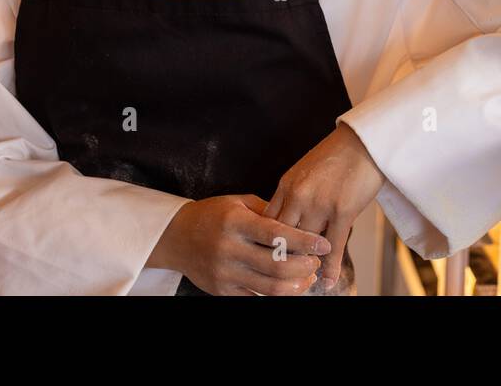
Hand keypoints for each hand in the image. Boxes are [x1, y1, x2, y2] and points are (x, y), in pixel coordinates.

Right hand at [148, 194, 331, 294]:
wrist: (176, 237)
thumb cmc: (213, 215)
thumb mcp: (238, 202)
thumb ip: (268, 211)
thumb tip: (301, 219)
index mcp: (236, 222)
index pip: (277, 234)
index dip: (305, 242)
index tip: (323, 244)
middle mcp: (229, 248)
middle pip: (277, 266)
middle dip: (305, 266)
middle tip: (317, 261)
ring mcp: (225, 273)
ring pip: (270, 288)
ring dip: (296, 285)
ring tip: (308, 276)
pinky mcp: (222, 290)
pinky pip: (255, 298)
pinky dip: (278, 295)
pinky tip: (290, 286)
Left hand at [264, 123, 384, 290]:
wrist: (364, 141)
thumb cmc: (337, 154)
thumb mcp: (305, 170)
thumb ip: (293, 194)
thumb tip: (286, 218)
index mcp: (286, 185)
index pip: (267, 223)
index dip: (267, 245)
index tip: (267, 261)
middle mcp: (298, 196)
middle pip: (281, 237)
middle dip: (281, 260)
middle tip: (281, 278)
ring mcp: (319, 204)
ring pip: (304, 245)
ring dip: (304, 265)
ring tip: (304, 282)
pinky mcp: (342, 211)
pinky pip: (332, 247)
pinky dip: (330, 268)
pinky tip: (328, 281)